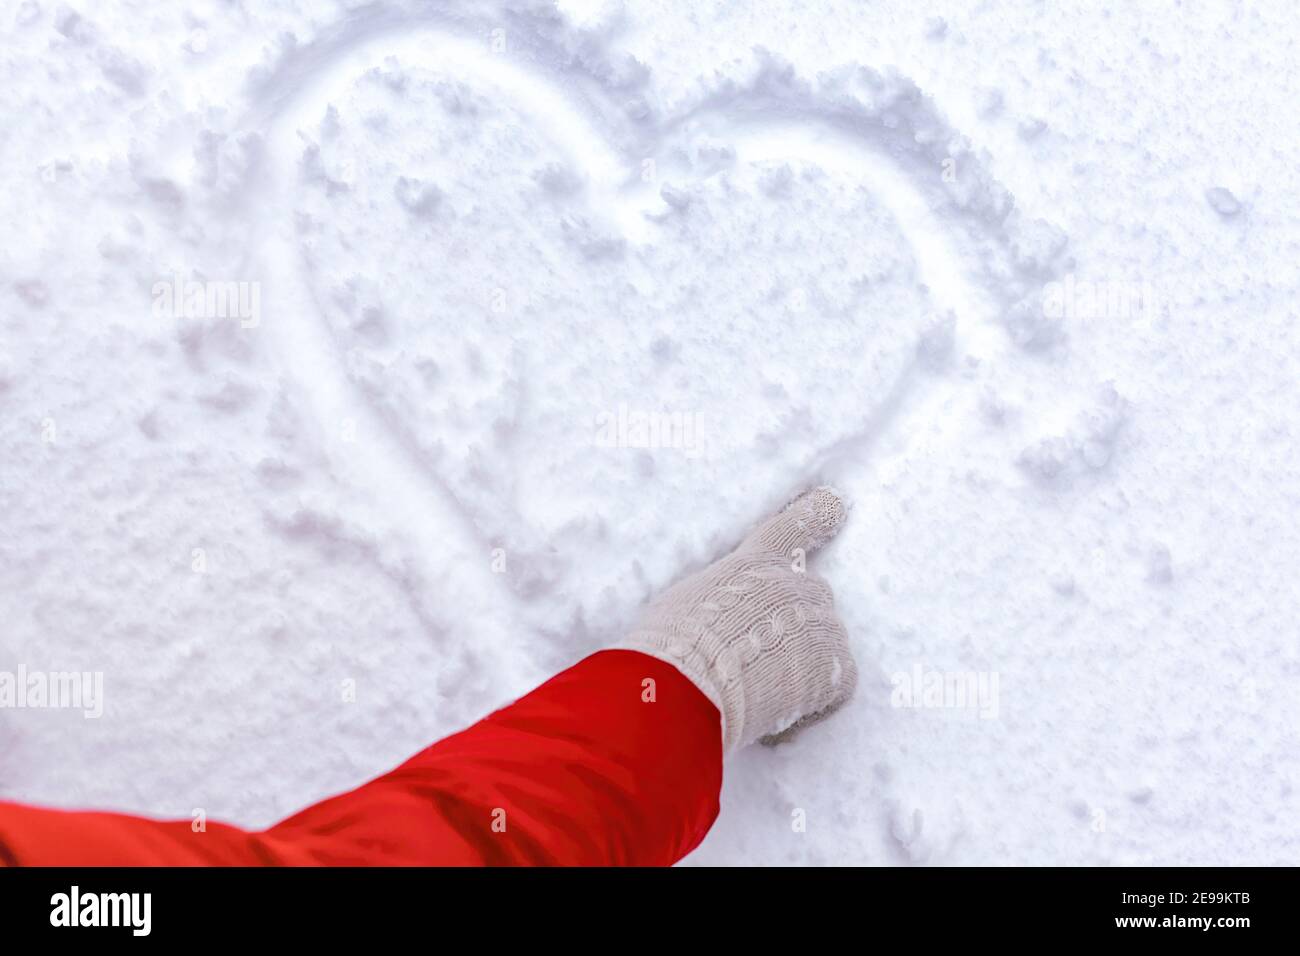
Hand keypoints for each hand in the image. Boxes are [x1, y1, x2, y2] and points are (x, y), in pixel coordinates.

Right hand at [619, 487, 856, 751]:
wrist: (686, 689)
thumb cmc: (667, 648)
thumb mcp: (684, 603)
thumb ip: (717, 600)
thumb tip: (720, 624)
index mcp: (755, 561)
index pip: (793, 527)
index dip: (817, 514)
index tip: (835, 504)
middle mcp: (796, 584)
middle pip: (812, 598)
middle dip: (791, 627)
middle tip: (753, 662)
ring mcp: (821, 625)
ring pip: (824, 645)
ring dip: (799, 668)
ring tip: (754, 697)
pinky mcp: (835, 670)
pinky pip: (837, 688)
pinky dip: (811, 708)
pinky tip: (776, 722)